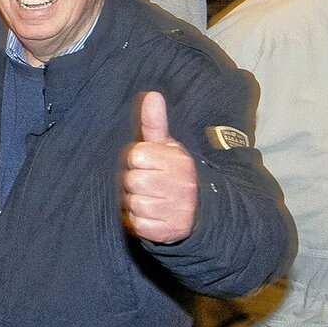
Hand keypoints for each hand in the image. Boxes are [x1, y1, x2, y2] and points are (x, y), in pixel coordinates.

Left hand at [121, 90, 199, 246]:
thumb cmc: (171, 173)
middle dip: (133, 182)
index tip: (146, 164)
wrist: (196, 211)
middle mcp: (182, 186)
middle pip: (131, 180)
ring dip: (133, 202)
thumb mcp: (166, 147)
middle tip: (146, 183)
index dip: (135, 160)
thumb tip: (151, 95)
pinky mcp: (169, 231)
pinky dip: (137, 221)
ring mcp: (177, 210)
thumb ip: (154, 123)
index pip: (135, 155)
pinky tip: (150, 215)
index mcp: (179, 162)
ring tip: (148, 198)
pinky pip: (136, 224)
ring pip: (132, 203)